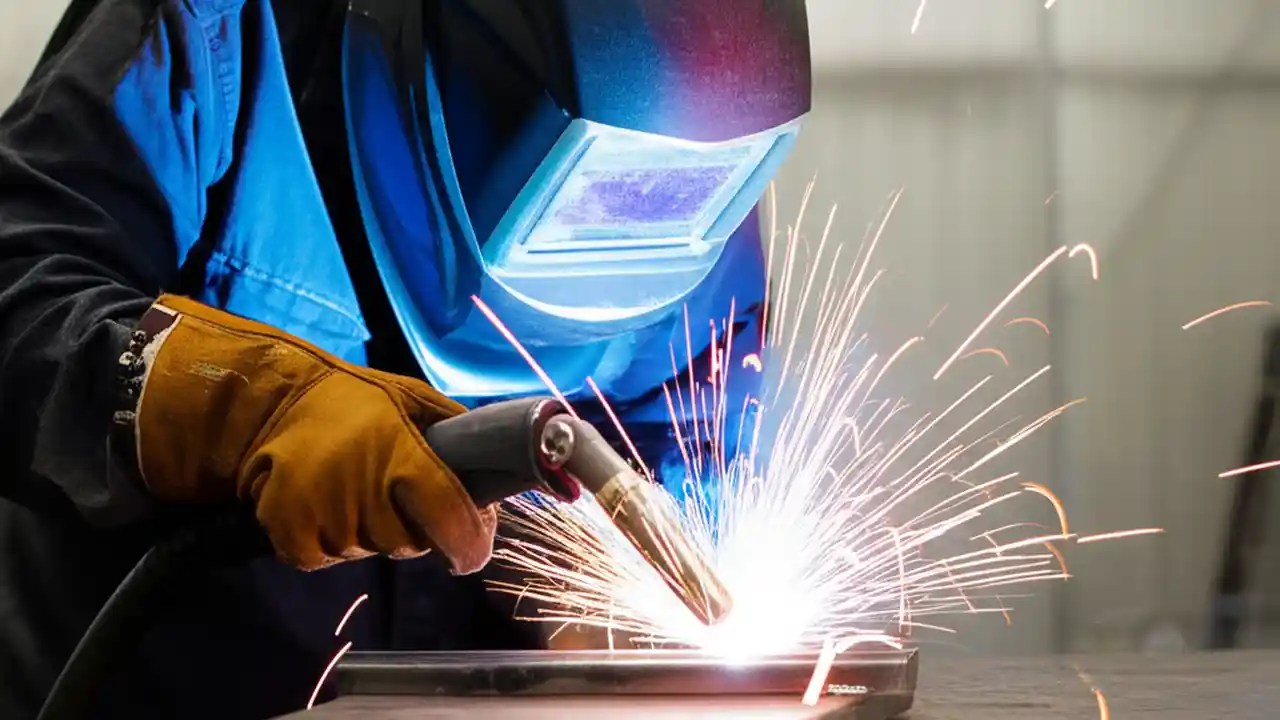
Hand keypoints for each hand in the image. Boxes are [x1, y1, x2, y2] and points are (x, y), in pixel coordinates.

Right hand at [126, 295, 495, 573]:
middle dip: (414, 528)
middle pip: (408, 543)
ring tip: (354, 490)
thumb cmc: (350, 399)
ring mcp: (324, 515)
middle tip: (396, 494)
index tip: (471, 551)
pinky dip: (328, 541)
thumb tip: (495, 464)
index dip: (469, 544)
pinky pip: (324, 558)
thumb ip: (452, 428)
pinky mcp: (289, 534)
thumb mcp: (410, 396)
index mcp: (401, 454)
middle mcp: (364, 489)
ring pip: (366, 552)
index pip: (449, 517)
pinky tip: (325, 507)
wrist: (267, 402)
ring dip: (369, 533)